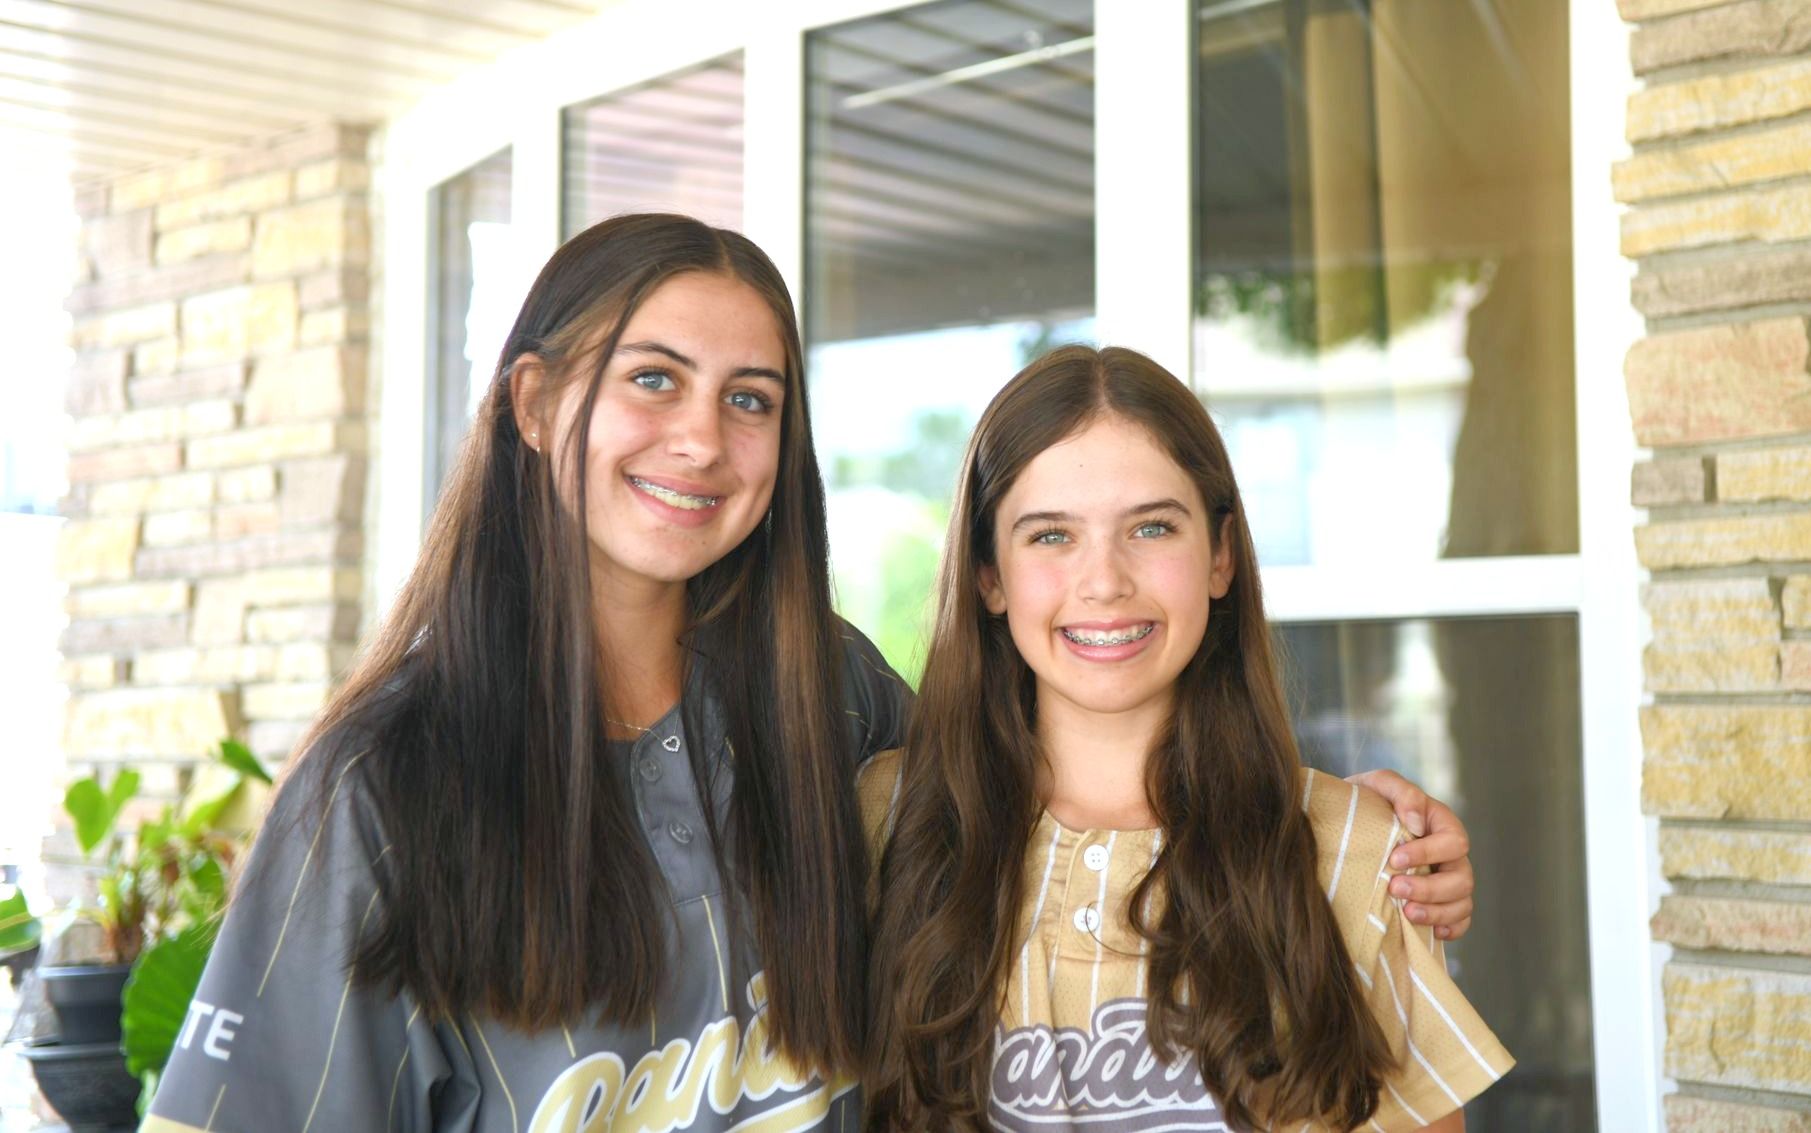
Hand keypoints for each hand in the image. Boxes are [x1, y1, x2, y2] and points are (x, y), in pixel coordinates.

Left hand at [1345, 769, 1473, 941]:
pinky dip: (1452, 928)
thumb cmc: (1367, 801)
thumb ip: (1402, 793)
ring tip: (1407, 913)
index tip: (1394, 859)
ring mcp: (1448, 879)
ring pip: (1463, 902)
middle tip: (1395, 889)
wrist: (1348, 824)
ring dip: (1437, 912)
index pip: (1453, 842)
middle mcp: (1450, 854)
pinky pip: (1461, 920)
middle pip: (1462, 878)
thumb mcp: (1379, 785)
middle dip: (1430, 888)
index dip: (1429, 853)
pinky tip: (1432, 932)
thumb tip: (1417, 822)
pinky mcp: (1440, 902)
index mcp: (1441, 823)